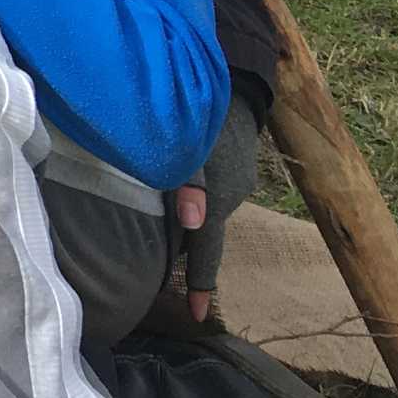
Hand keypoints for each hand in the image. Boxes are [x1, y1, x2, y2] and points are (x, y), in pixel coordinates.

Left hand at [172, 99, 263, 323]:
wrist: (238, 82)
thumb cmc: (203, 111)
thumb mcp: (190, 142)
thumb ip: (187, 180)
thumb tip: (193, 221)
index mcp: (218, 198)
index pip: (207, 250)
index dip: (200, 282)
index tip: (196, 315)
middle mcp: (230, 198)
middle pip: (203, 235)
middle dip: (187, 256)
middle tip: (166, 281)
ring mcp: (235, 186)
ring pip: (205, 214)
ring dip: (186, 223)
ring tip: (160, 231)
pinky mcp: (234, 173)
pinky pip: (211, 195)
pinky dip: (195, 200)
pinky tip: (180, 195)